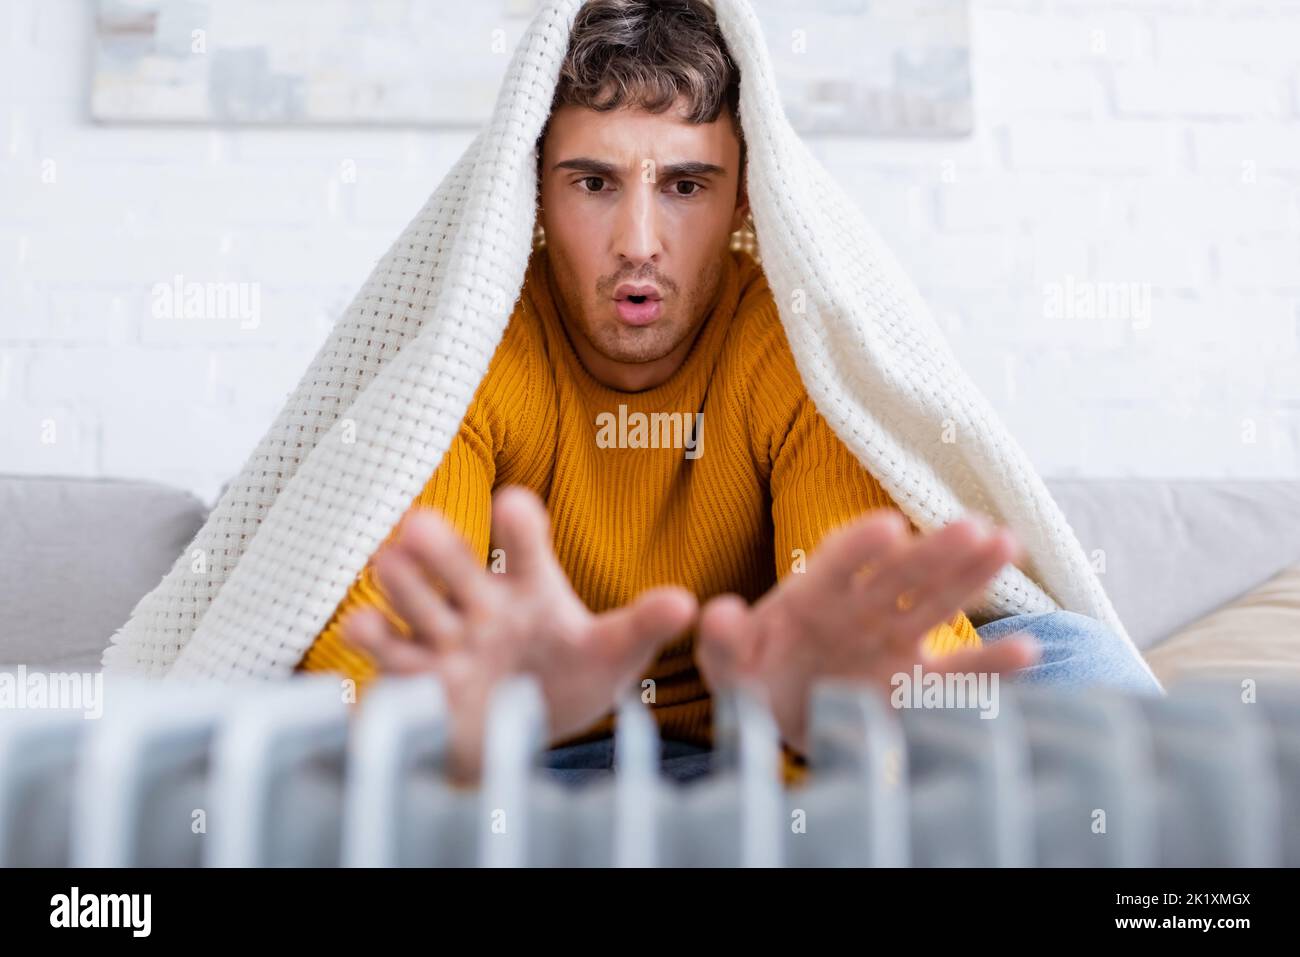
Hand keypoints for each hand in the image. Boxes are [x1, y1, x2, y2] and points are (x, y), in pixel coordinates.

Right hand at [340, 485, 695, 783]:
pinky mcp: (416, 676)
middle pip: (455, 562)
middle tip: (421, 525)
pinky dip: (371, 638)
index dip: (518, 525)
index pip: (525, 544)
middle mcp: (481, 602)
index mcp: (530, 587)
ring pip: (412, 595)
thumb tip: (688, 603)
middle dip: (439, 546)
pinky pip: (387, 650)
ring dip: (400, 580)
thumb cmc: (567, 681)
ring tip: (389, 560)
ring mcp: (444, 635)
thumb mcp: (611, 655)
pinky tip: (365, 624)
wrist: (521, 737)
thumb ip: (642, 626)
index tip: (512, 503)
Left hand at [697, 510, 1039, 756]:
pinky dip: (990, 667)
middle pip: (900, 575)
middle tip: (972, 526)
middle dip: (933, 552)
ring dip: (971, 576)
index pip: (837, 564)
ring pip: (936, 604)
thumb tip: (717, 611)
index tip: (888, 528)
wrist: (778, 713)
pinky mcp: (913, 683)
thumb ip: (722, 641)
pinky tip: (1029, 655)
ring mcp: (892, 641)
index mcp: (811, 597)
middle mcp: (859, 610)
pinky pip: (955, 676)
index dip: (860, 546)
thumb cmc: (752, 677)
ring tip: (1008, 545)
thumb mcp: (727, 665)